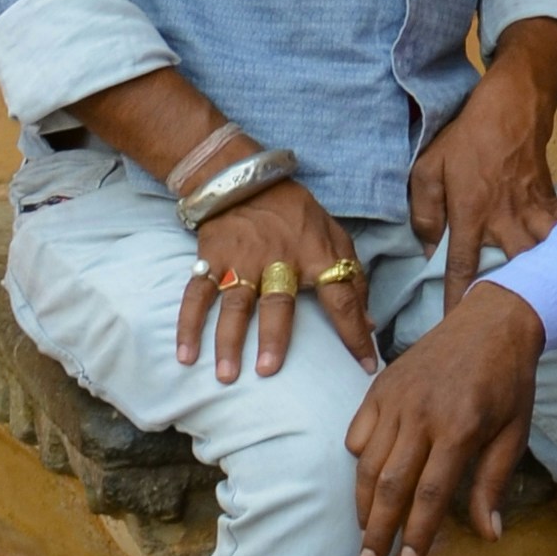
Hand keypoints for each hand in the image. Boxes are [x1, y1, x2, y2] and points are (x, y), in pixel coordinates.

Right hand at [175, 179, 377, 382]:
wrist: (246, 180)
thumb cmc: (298, 215)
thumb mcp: (335, 237)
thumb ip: (354, 279)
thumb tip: (370, 324)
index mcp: (316, 255)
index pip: (341, 297)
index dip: (355, 331)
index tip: (364, 364)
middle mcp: (279, 259)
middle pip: (277, 302)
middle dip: (273, 337)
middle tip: (268, 371)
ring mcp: (241, 261)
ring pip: (234, 304)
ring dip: (228, 340)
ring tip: (226, 375)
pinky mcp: (212, 259)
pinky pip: (197, 295)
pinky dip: (188, 324)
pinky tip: (186, 354)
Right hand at [346, 283, 547, 555]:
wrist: (493, 321)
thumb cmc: (509, 382)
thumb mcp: (515, 433)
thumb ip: (493, 483)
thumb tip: (488, 534)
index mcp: (460, 428)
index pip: (429, 494)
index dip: (416, 534)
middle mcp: (422, 414)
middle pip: (390, 485)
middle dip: (377, 530)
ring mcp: (396, 398)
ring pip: (368, 462)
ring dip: (363, 503)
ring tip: (364, 533)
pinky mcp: (381, 385)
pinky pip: (358, 431)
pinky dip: (358, 460)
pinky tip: (366, 483)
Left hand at [409, 21, 556, 309]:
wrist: (509, 108)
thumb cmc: (465, 140)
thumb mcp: (428, 168)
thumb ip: (425, 211)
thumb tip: (428, 248)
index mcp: (470, 213)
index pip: (461, 265)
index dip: (457, 297)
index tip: (456, 325)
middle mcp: (504, 218)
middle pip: (515, 268)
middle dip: (516, 297)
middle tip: (512, 324)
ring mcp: (531, 211)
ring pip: (545, 252)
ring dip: (549, 277)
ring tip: (552, 306)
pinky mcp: (549, 201)